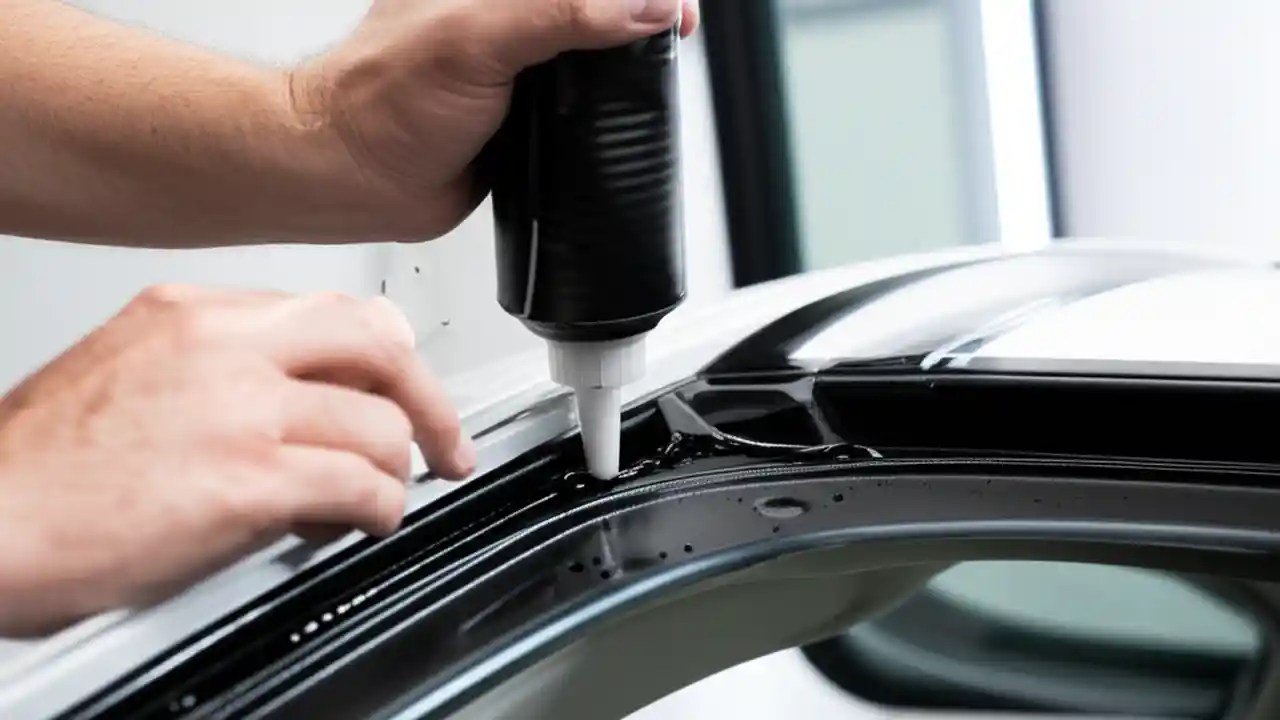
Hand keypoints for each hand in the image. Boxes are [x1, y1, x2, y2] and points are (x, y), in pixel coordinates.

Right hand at [0, 286, 473, 636]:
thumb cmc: (48, 463)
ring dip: (391, 472)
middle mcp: (225, 346)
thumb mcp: (137, 369)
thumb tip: (313, 383)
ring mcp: (240, 410)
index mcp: (197, 312)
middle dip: (428, 402)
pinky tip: (359, 523)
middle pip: (377, 347)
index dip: (388, 355)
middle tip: (446, 441)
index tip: (408, 387)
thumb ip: (229, 362)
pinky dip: (379, 510)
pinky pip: (361, 486)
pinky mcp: (248, 480)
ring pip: (379, 426)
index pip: (334, 312)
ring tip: (369, 500)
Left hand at [287, 0, 699, 239]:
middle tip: (676, 28)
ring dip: (628, 57)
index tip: (670, 7)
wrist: (357, 177)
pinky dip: (609, 107)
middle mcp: (509, 14)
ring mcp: (521, 64)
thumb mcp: (479, 37)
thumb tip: (641, 5)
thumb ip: (564, 13)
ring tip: (665, 57)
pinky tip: (628, 108)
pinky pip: (582, 103)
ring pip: (594, 50)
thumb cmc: (383, 101)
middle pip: (594, 8)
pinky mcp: (527, 114)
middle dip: (639, 13)